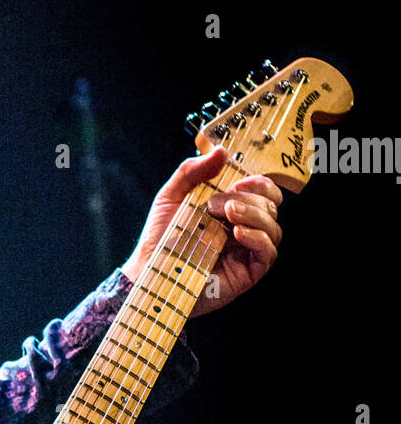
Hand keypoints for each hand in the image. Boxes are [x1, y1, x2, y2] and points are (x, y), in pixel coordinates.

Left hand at [122, 146, 282, 315]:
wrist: (149, 271)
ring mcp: (246, 251)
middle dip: (247, 200)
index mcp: (231, 209)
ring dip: (254, 215)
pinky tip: (238, 233)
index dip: (259, 183)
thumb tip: (221, 151)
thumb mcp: (171, 195)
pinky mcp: (247, 272)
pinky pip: (269, 252)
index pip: (263, 191)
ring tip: (227, 216)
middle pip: (270, 206)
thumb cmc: (160, 237)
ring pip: (273, 227)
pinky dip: (258, 238)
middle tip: (216, 205)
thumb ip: (193, 171)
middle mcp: (243, 228)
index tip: (239, 182)